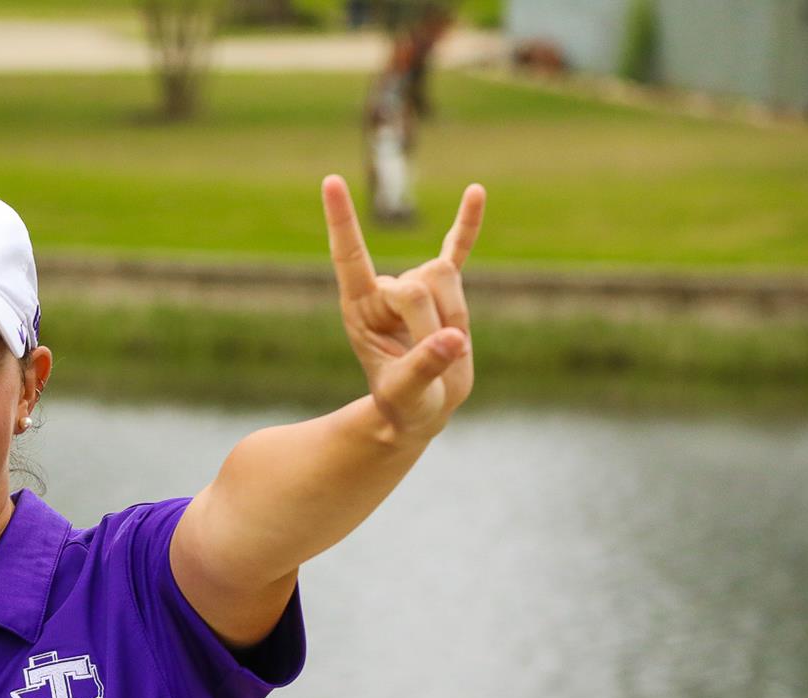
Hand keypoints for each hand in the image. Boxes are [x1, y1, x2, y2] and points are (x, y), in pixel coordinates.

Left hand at [323, 175, 484, 442]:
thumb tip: (453, 340)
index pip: (349, 257)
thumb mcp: (407, 393)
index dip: (342, 221)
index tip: (331, 180)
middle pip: (418, 280)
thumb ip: (424, 367)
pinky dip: (466, 225)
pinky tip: (476, 191)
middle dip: (432, 320)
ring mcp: (413, 286)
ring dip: (453, 314)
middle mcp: (383, 290)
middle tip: (427, 355)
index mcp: (360, 308)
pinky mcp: (442, 289)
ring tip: (441, 346)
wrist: (420, 408)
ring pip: (445, 276)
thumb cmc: (404, 403)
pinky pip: (457, 252)